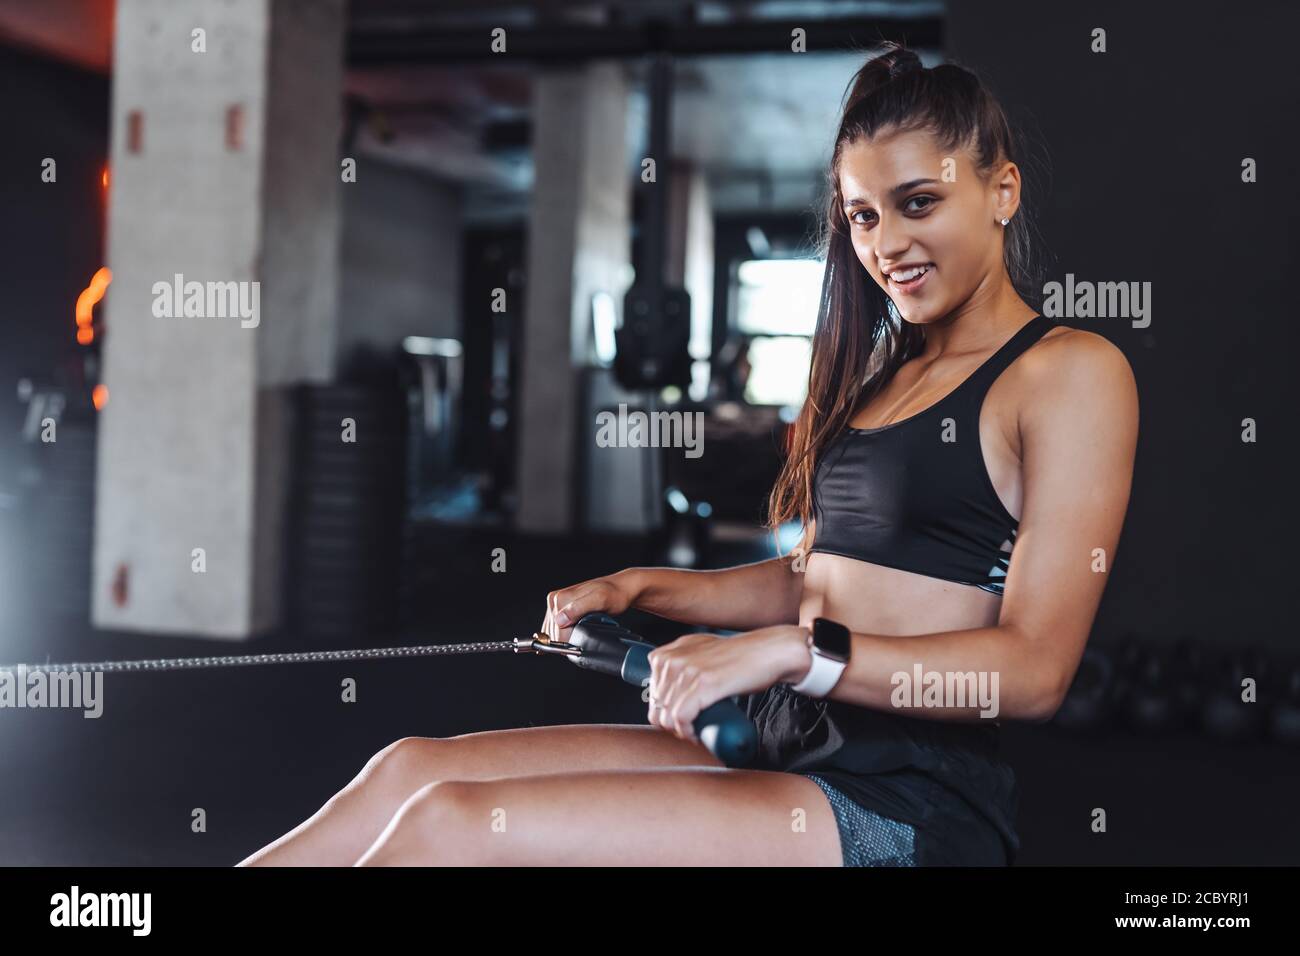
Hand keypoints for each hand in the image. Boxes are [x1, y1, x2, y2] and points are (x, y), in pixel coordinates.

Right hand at [540, 571, 639, 643]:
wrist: (620, 588)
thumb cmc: (613, 594)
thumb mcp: (599, 599)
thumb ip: (578, 608)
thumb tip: (559, 620)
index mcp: (560, 598)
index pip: (556, 630)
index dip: (570, 640)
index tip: (583, 641)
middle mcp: (555, 600)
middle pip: (554, 632)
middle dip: (569, 638)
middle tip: (587, 633)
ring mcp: (557, 606)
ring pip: (554, 633)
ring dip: (568, 637)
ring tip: (584, 629)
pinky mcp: (561, 610)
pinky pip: (557, 629)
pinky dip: (565, 634)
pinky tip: (577, 630)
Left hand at [645, 625, 809, 741]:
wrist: (769, 652)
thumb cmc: (741, 657)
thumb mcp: (703, 654)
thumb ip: (685, 664)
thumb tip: (673, 692)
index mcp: (671, 652)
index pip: (651, 692)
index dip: (664, 711)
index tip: (680, 718)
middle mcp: (674, 659)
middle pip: (657, 706)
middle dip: (672, 723)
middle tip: (691, 728)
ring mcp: (687, 670)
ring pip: (667, 715)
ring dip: (680, 731)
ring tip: (697, 731)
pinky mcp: (702, 684)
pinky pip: (680, 718)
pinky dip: (687, 732)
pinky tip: (696, 734)